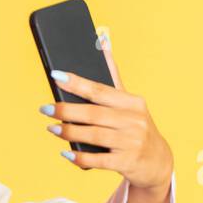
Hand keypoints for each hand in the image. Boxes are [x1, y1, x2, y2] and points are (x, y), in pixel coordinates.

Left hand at [41, 32, 173, 193]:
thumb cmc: (135, 128)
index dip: (77, 82)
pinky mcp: (127, 162)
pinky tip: (66, 152)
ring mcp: (132, 142)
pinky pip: (98, 160)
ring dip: (69, 132)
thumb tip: (103, 40)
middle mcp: (134, 120)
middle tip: (45, 108)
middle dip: (66, 110)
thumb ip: (113, 76)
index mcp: (132, 102)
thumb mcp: (129, 103)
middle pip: (94, 113)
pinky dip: (80, 156)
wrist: (157, 162)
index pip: (100, 90)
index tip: (56, 76)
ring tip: (52, 128)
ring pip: (94, 135)